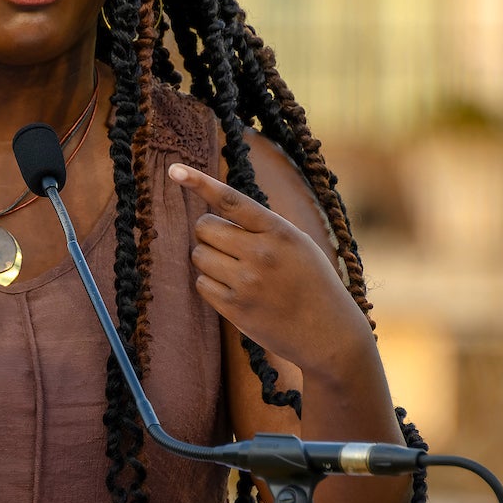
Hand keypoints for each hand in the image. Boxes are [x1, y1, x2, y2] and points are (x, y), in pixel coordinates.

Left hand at [169, 162, 374, 380]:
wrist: (327, 331)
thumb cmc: (311, 281)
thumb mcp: (297, 243)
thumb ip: (262, 227)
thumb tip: (214, 215)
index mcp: (279, 231)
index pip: (231, 201)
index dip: (201, 183)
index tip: (175, 171)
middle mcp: (261, 254)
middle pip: (205, 228)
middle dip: (209, 233)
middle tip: (228, 245)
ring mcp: (247, 283)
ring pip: (199, 256)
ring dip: (208, 259)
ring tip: (235, 269)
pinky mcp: (235, 309)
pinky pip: (201, 283)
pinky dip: (210, 283)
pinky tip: (233, 289)